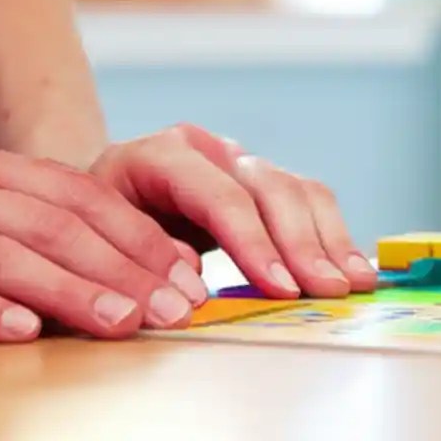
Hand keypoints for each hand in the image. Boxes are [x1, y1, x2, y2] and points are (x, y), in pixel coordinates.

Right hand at [0, 144, 208, 341]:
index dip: (140, 236)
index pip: (81, 198)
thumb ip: (26, 225)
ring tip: (121, 322)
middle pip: (56, 227)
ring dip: (72, 291)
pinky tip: (21, 331)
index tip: (185, 275)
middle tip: (175, 307)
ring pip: (6, 257)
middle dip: (126, 269)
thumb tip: (119, 266)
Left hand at [89, 124, 377, 299]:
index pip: (217, 193)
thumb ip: (140, 257)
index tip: (280, 288)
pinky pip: (308, 203)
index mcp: (158, 155)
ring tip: (351, 283)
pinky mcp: (260, 186)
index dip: (252, 241)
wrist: (90, 206)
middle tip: (325, 290)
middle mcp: (206, 150)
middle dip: (301, 244)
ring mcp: (238, 163)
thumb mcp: (97, 241)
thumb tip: (194, 285)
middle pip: (268, 186)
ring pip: (298, 189)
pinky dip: (333, 237)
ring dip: (329, 240)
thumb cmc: (89, 230)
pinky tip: (351, 270)